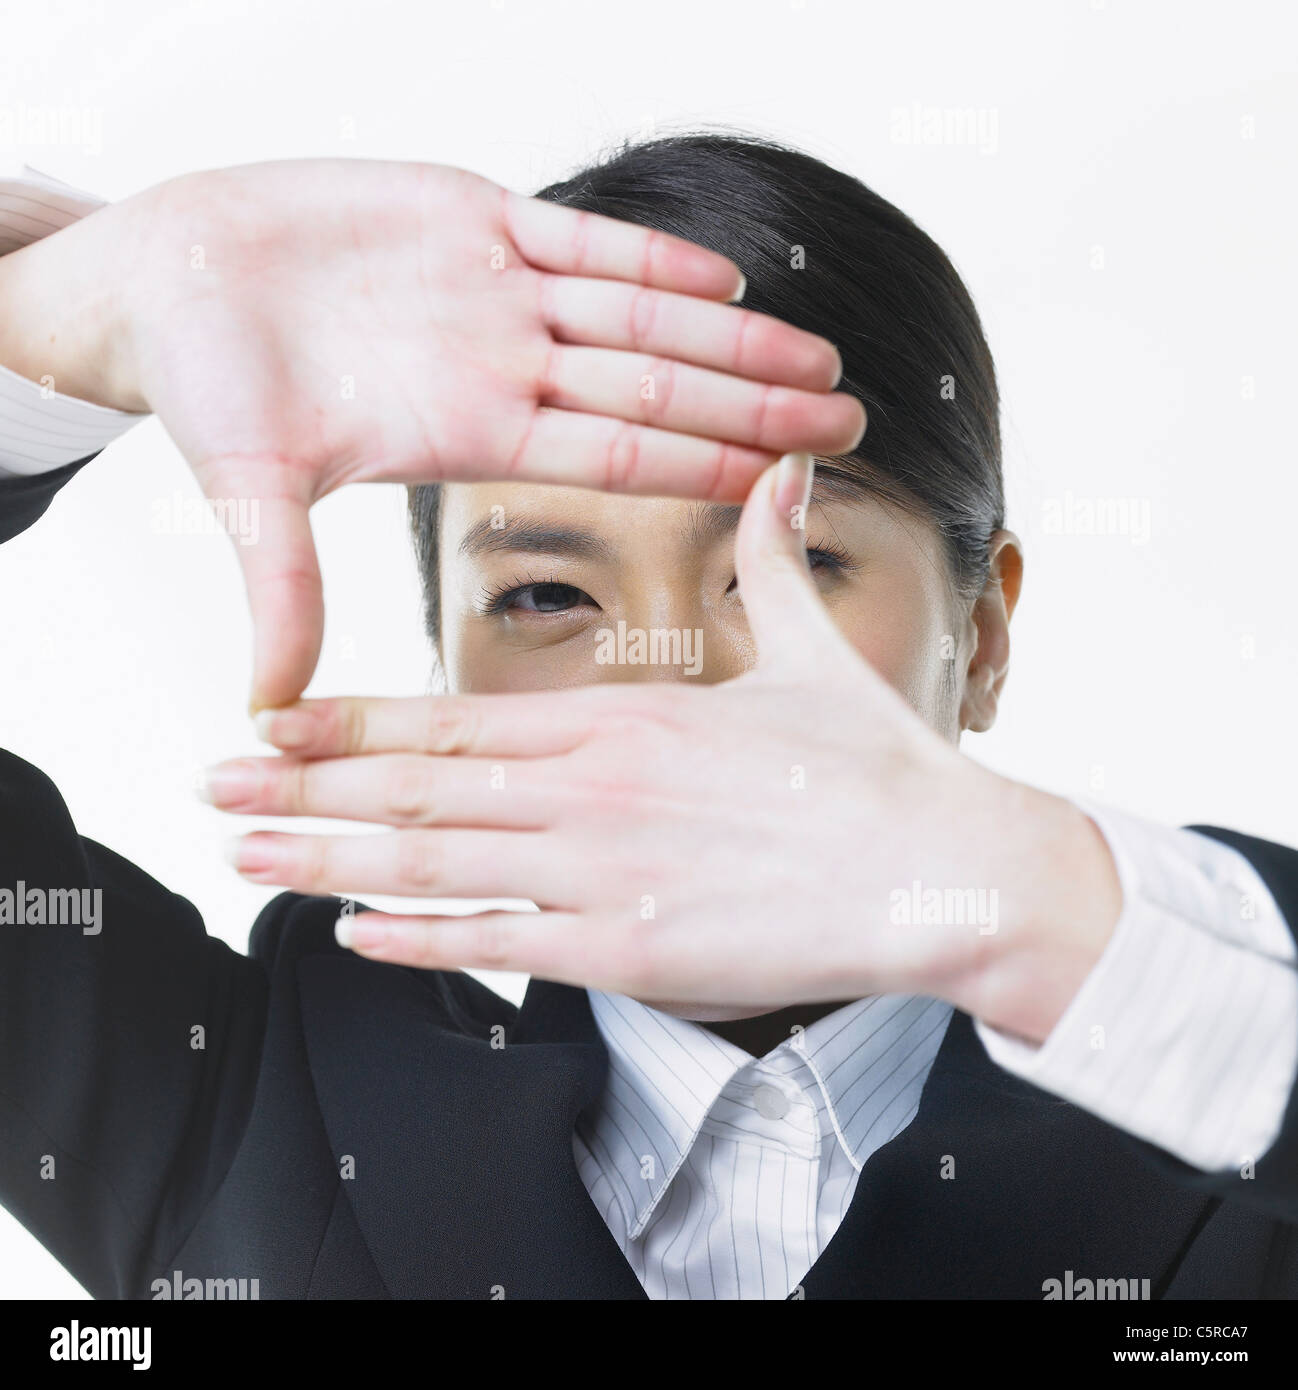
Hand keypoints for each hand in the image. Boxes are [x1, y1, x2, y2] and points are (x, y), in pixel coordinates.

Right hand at [0, 158, 862, 708]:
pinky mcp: (471, 218)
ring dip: (733, 335)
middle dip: (756, 404)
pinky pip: (580, 240)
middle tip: (853, 422)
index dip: (706, 464)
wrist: (172, 283)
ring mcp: (497, 295)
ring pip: (642, 318)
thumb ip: (282, 586)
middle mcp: (504, 370)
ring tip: (823, 357)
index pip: (616, 456)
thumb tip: (271, 705)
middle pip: (659, 390)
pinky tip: (725, 278)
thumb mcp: (249, 491)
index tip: (789, 482)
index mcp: (473, 437)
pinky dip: (649, 256)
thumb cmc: (207, 386)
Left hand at [205, 453, 1119, 1039]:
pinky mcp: (630, 951)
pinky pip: (498, 946)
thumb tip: (785, 470)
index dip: (351, 722)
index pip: (451, 717)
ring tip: (243, 858)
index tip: (276, 720)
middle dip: (300, 789)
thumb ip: (771, 562)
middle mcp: (590, 790)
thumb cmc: (878, 765)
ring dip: (325, 864)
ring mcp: (601, 873)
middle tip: (209, 785)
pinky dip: (416, 942)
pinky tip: (350, 939)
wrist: (944, 867)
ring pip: (431, 867)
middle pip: (413, 790)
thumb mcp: (813, 652)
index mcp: (623, 717)